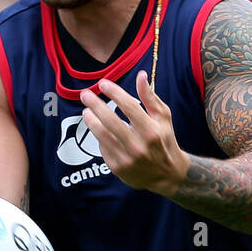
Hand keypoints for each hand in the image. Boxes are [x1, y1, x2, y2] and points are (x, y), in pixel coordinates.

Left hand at [79, 71, 188, 195]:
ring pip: (102, 135)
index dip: (114, 93)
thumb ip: (150, 97)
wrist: (167, 174)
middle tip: (85, 95)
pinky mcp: (117, 168)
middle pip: (110, 121)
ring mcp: (126, 158)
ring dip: (91, 121)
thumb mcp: (163, 118)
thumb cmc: (164, 140)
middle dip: (95, 105)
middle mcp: (138, 145)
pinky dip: (100, 137)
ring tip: (86, 112)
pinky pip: (103, 148)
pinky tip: (99, 130)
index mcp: (151, 130)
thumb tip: (140, 75)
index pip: (129, 106)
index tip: (102, 84)